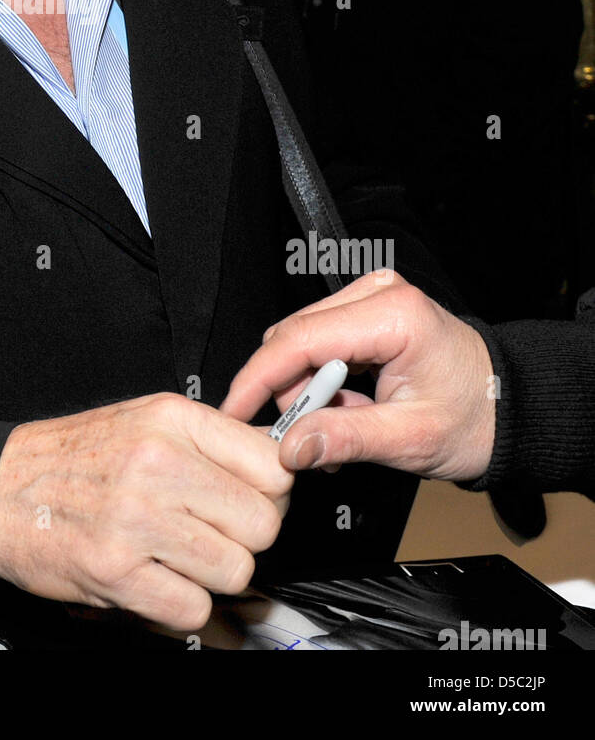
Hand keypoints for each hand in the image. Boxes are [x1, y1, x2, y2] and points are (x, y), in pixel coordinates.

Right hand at [0, 392, 292, 631]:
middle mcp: (157, 462)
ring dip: (213, 575)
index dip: (271, 492)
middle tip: (214, 533)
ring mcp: (137, 517)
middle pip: (263, 524)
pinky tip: (158, 580)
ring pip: (235, 570)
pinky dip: (181, 605)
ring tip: (180, 555)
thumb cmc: (71, 457)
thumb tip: (275, 469)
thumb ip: (208, 440)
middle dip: (245, 538)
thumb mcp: (144, 419)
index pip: (272, 464)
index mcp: (170, 418)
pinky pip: (193, 608)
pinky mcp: (115, 570)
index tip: (256, 500)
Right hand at [220, 271, 495, 481]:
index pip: (299, 339)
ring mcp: (370, 297)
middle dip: (287, 392)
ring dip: (305, 391)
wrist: (506, 408)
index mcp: (392, 315)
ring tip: (337, 428)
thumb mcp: (410, 439)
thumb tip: (290, 447)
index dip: (259, 377)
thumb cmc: (474, 418)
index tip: (234, 411)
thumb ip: (345, 440)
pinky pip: (317, 342)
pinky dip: (319, 381)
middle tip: (301, 440)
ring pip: (300, 341)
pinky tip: (342, 409)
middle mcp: (377, 294)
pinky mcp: (365, 310)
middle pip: (293, 338)